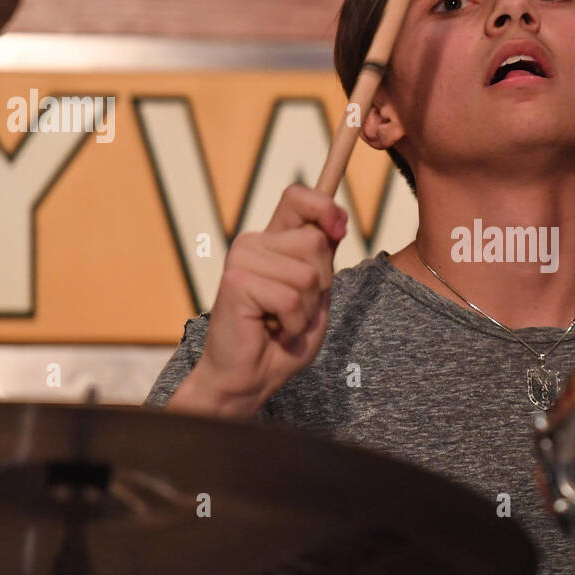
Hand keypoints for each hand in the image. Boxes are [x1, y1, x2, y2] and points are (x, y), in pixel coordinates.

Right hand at [179, 184, 346, 417]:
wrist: (249, 378)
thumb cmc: (283, 338)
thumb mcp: (316, 293)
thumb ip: (324, 256)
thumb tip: (337, 219)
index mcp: (273, 241)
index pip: (299, 197)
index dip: (325, 206)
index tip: (338, 228)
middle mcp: (254, 243)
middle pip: (316, 242)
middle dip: (321, 284)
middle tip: (295, 309)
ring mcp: (242, 259)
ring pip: (308, 274)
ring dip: (306, 310)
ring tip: (282, 322)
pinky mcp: (236, 282)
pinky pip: (291, 299)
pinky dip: (293, 324)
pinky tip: (273, 331)